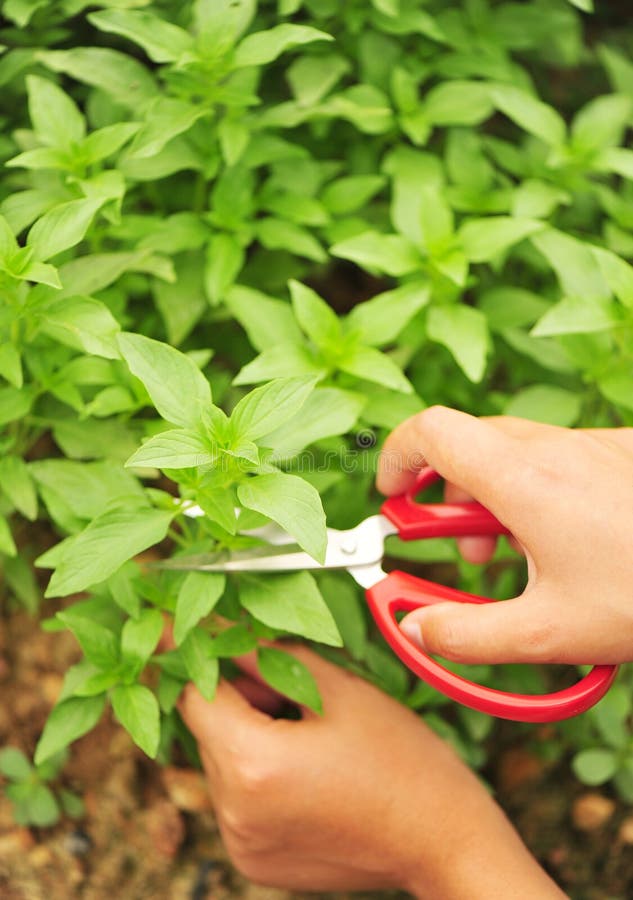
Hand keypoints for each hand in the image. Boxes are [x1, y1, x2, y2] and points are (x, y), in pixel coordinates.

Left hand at [179, 645, 564, 898]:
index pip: (193, 696)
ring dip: (249, 733)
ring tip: (309, 730)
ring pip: (220, 761)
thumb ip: (270, 655)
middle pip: (207, 729)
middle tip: (291, 686)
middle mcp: (236, 813)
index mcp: (253, 766)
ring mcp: (242, 843)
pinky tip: (306, 764)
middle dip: (239, 697)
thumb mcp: (338, 690)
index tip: (189, 635)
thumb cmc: (402, 760)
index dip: (197, 659)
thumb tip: (222, 633)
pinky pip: (236, 797)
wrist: (442, 839)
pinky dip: (257, 771)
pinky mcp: (254, 861)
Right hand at [377, 406, 632, 665]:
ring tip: (519, 556)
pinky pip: (557, 456)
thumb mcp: (550, 631)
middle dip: (448, 494)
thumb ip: (468, 635)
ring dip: (495, 497)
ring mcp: (592, 444)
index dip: (396, 457)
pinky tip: (570, 542)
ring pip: (514, 451)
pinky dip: (538, 490)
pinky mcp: (620, 451)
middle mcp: (554, 448)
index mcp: (523, 480)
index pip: (431, 431)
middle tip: (468, 553)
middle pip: (469, 443)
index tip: (392, 499)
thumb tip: (417, 628)